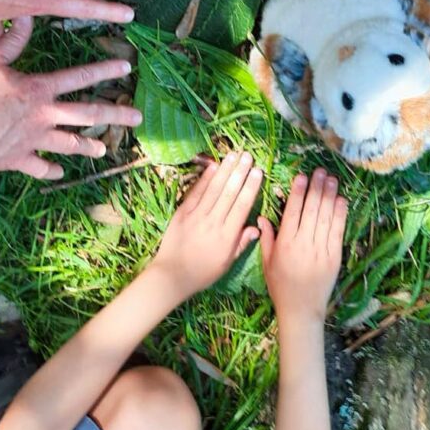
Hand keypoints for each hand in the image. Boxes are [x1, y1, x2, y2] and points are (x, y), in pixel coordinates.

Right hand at [0, 17, 140, 180]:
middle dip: (115, 114)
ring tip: (105, 148)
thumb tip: (27, 16)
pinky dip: (49, 170)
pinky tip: (59, 173)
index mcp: (38, 90)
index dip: (104, 69)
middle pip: (87, 115)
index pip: (80, 77)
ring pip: (69, 144)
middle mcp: (42, 117)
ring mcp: (32, 142)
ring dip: (88, 146)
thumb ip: (12, 41)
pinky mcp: (16, 161)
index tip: (127, 65)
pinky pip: (39, 168)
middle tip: (138, 116)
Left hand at [151, 151, 262, 300]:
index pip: (242, 206)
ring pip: (214, 189)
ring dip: (225, 170)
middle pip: (230, 193)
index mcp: (227, 236)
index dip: (250, 187)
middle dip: (240, 172)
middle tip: (248, 155)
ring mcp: (197, 216)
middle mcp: (213, 222)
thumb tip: (257, 227)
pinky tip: (213, 166)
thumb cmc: (203, 272)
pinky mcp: (182, 213)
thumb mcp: (227, 263)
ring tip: (234, 154)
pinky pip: (196, 193)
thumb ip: (241, 243)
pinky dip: (205, 179)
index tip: (258, 171)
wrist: (172, 275)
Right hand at [258, 169, 347, 324]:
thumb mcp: (267, 263)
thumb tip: (261, 216)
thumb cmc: (281, 287)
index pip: (292, 212)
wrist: (301, 311)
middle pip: (311, 210)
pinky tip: (341, 200)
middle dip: (316, 188)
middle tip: (320, 171)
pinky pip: (338, 231)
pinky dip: (340, 214)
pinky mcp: (334, 257)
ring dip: (329, 196)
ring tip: (331, 179)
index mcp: (285, 244)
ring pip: (326, 217)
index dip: (298, 192)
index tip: (302, 176)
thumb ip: (267, 238)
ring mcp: (321, 250)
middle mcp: (304, 244)